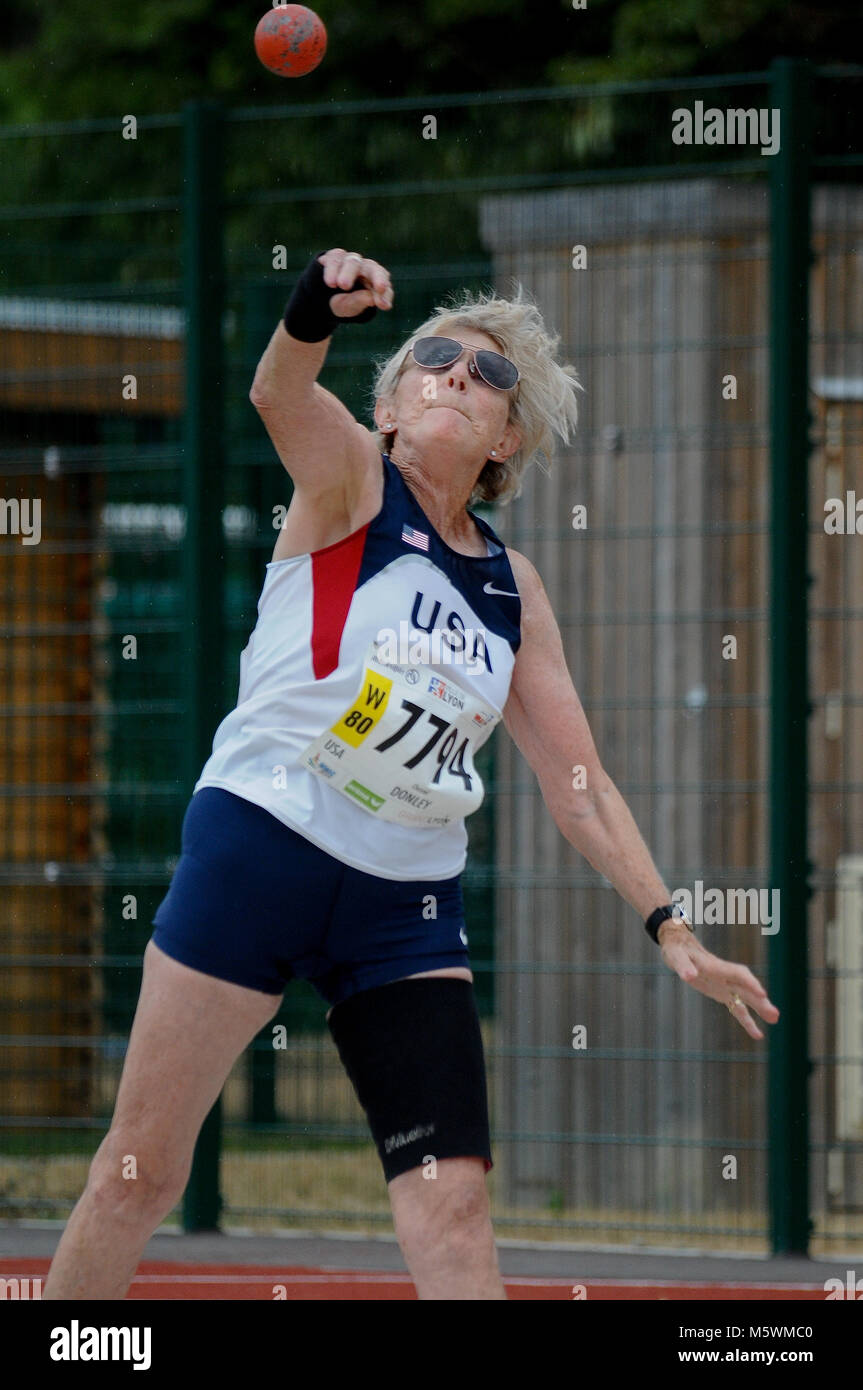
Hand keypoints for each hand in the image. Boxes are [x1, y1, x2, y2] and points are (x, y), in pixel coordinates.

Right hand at [317, 248, 392, 318]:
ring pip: (353, 263)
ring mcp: (350, 260)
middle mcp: (365, 268)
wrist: (322, 295)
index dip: (385, 294)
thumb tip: (371, 298)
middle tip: (380, 288)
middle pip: (374, 269)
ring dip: (349, 273)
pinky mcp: (334, 257)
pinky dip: (332, 271)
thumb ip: (359, 302)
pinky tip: (331, 283)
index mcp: (375, 281)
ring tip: (343, 285)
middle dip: (378, 278)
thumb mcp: (349, 306)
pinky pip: (334, 260)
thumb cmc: (342, 301)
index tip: (384, 305)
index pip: (384, 284)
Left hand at [657, 923, 779, 1039]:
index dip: (749, 983)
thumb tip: (689, 976)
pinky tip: (758, 1034)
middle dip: (760, 1001)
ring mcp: (726, 985)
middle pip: (746, 988)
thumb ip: (683, 966)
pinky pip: (738, 1008)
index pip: (738, 974)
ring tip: (775, 1020)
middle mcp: (725, 976)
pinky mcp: (723, 993)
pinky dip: (747, 1021)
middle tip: (775, 1014)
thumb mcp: (676, 957)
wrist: (680, 946)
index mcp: (716, 967)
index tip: (762, 994)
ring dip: (760, 1009)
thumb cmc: (677, 950)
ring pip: (746, 998)